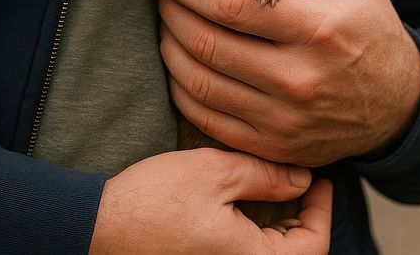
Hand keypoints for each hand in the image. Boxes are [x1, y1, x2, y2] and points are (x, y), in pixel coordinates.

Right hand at [89, 149, 331, 253]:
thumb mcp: (217, 173)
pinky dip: (254, 233)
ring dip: (279, 226)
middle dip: (302, 217)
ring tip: (276, 186)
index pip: (313, 246)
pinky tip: (247, 203)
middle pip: (294, 254)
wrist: (98, 227)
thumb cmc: (154, 202)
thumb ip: (267, 176)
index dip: (322, 209)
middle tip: (300, 179)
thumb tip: (302, 179)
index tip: (318, 178)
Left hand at [155, 0, 419, 166]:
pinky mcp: (274, 147)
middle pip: (209, 45)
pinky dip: (183, 92)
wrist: (403, 107)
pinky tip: (180, 67)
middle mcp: (299, 79)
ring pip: (201, 84)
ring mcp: (284, 119)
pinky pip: (210, 121)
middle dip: (172, 13)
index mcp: (318, 30)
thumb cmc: (375, 32)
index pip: (233, 7)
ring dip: (170, 50)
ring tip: (166, 24)